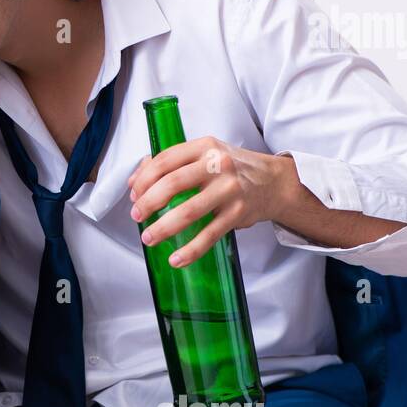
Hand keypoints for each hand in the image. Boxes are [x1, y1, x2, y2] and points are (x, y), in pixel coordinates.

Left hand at [127, 137, 295, 266]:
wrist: (274, 182)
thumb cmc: (231, 169)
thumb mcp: (203, 155)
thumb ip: (171, 163)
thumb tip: (135, 181)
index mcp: (204, 147)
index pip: (164, 160)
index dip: (143, 179)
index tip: (133, 195)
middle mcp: (217, 165)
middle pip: (172, 183)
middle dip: (148, 203)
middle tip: (136, 217)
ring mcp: (229, 189)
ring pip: (188, 211)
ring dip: (163, 228)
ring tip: (149, 238)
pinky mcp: (238, 213)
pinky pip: (210, 234)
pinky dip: (191, 250)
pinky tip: (176, 259)